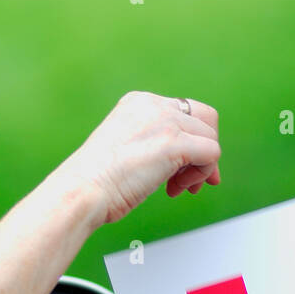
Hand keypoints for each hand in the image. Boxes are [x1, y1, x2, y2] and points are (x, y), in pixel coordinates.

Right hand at [59, 90, 221, 224]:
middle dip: (205, 152)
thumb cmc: (95, 184)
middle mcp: (154, 104)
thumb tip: (181, 161)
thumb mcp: (125, 151)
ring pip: (210, 138)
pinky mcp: (175, 142)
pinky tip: (174, 190)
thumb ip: (151, 145)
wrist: (82, 190)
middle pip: (205, 118)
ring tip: (175, 189)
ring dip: (199, 170)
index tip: (181, 172)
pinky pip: (212, 154)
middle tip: (194, 183)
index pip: (183, 113)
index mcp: (139, 102)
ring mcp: (165, 120)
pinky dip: (201, 176)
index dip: (191, 143)